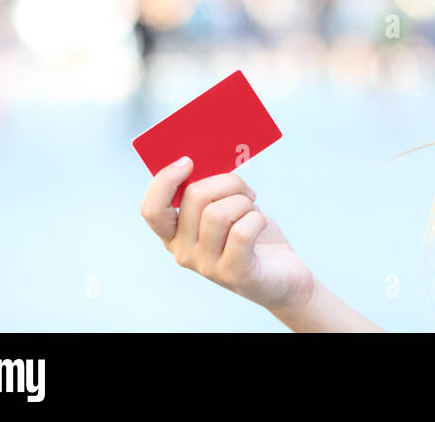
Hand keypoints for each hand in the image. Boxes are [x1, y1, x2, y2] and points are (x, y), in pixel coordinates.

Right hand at [140, 157, 315, 315]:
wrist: (282, 274)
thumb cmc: (252, 235)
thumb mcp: (225, 208)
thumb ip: (210, 191)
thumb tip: (203, 160)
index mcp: (175, 234)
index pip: (151, 209)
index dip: (165, 181)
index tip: (188, 162)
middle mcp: (183, 252)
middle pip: (195, 197)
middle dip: (228, 183)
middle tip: (245, 192)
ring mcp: (206, 266)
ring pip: (218, 213)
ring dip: (244, 203)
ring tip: (252, 212)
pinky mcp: (233, 273)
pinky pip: (241, 232)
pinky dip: (257, 220)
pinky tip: (261, 226)